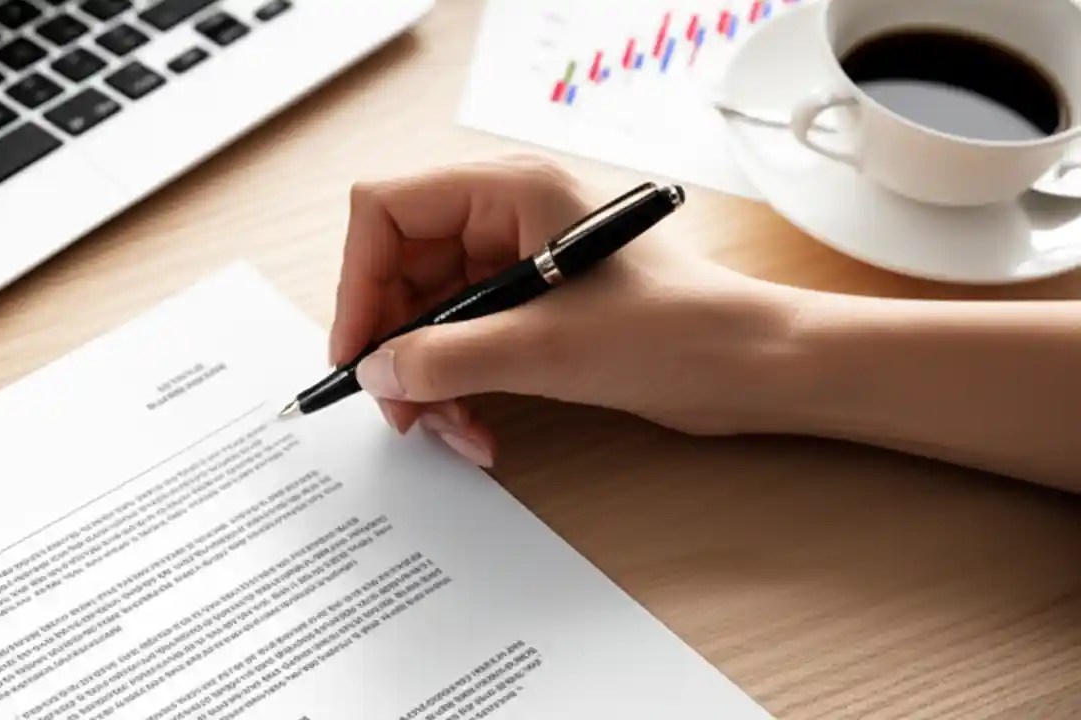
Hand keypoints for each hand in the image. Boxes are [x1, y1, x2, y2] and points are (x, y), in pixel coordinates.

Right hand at [329, 156, 794, 466]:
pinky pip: (466, 341)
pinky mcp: (534, 306)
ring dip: (430, 380)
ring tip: (451, 430)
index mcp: (510, 189)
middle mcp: (508, 215)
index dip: (358, 281)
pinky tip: (478, 429)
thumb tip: (376, 370)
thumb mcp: (545, 348)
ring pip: (430, 316)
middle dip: (397, 347)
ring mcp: (519, 261)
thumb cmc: (676, 330)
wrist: (751, 367)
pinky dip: (461, 387)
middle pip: (402, 271)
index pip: (387, 211)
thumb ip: (445, 358)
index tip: (357, 351)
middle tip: (401, 411)